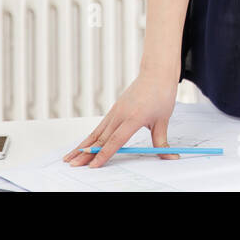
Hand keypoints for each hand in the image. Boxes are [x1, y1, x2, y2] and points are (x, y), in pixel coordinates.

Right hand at [61, 70, 179, 166]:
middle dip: (86, 154)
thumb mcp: (163, 120)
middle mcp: (121, 114)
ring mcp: (116, 111)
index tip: (94, 166)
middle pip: (101, 139)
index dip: (104, 155)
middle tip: (74, 165)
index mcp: (134, 118)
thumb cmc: (161, 94)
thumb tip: (170, 157)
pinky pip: (100, 126)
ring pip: (96, 132)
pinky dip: (90, 137)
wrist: (156, 73)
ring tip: (69, 157)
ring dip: (83, 146)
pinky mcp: (114, 109)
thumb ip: (162, 142)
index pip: (116, 141)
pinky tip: (82, 145)